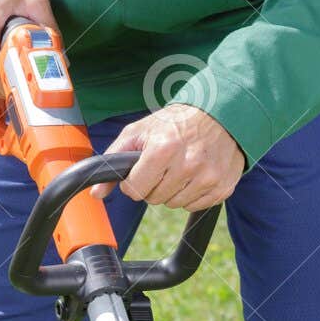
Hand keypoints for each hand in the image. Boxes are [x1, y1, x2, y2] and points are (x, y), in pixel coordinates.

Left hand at [89, 104, 244, 209]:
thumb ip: (113, 159)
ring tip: (180, 167)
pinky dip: (191, 194)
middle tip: (163, 164)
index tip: (142, 168)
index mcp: (163, 149)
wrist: (219, 114)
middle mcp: (188, 165)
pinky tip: (195, 174)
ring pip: (174, 204)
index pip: (135, 190)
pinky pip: (195, 206)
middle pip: (154, 199)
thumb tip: (96, 194)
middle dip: (153, 184)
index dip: (134, 180)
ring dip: (172, 190)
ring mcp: (208, 178)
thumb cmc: (175, 122)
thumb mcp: (139, 131)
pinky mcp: (222, 187)